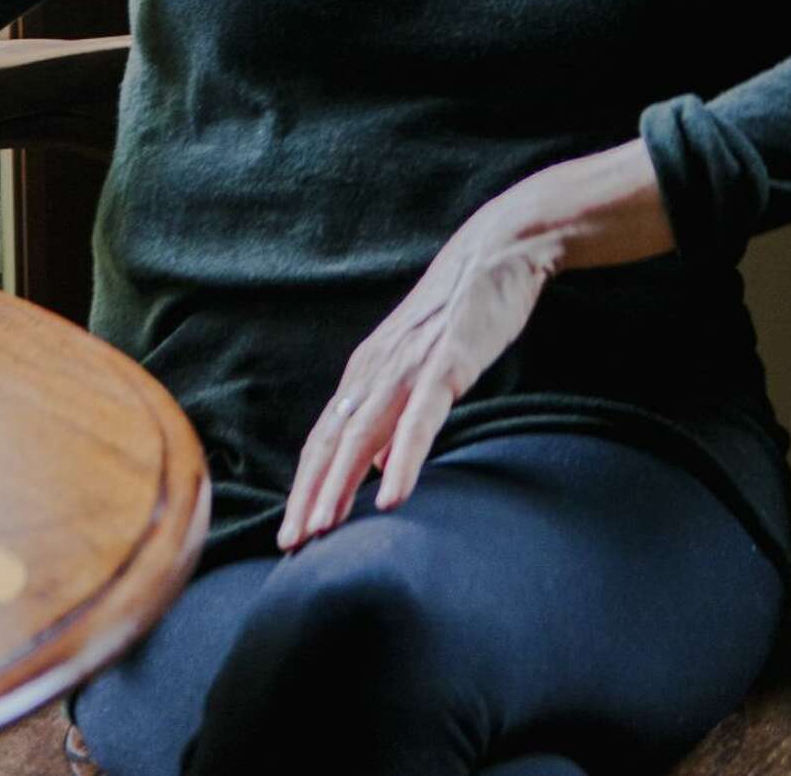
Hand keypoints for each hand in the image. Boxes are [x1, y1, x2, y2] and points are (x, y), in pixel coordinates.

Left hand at [277, 206, 553, 549]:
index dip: (306, 485)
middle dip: (307, 496)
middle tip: (290, 545)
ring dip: (338, 486)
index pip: (325, 438)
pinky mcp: (446, 363)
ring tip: (321, 531)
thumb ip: (395, 413)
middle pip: (330, 441)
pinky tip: (392, 495)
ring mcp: (409, 365)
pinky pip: (419, 419)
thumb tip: (377, 465)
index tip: (293, 532)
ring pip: (362, 435)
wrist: (499, 247)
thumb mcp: (420, 362)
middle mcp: (376, 369)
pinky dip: (402, 459)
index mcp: (368, 371)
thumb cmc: (463, 308)